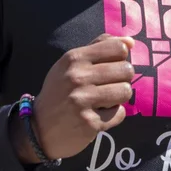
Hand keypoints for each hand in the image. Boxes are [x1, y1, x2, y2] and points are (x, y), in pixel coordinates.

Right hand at [26, 34, 135, 162]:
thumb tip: (131, 42)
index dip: (120, 58)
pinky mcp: (90, 123)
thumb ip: (99, 47)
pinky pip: (120, 113)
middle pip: (126, 70)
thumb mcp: (71, 64)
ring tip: (105, 100)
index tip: (111, 66)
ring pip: (125, 91)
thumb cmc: (60, 91)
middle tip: (109, 86)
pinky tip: (99, 115)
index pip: (118, 48)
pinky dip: (113, 116)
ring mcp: (83, 101)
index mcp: (74, 58)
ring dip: (119, 97)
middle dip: (122, 79)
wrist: (39, 129)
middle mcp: (77, 77)